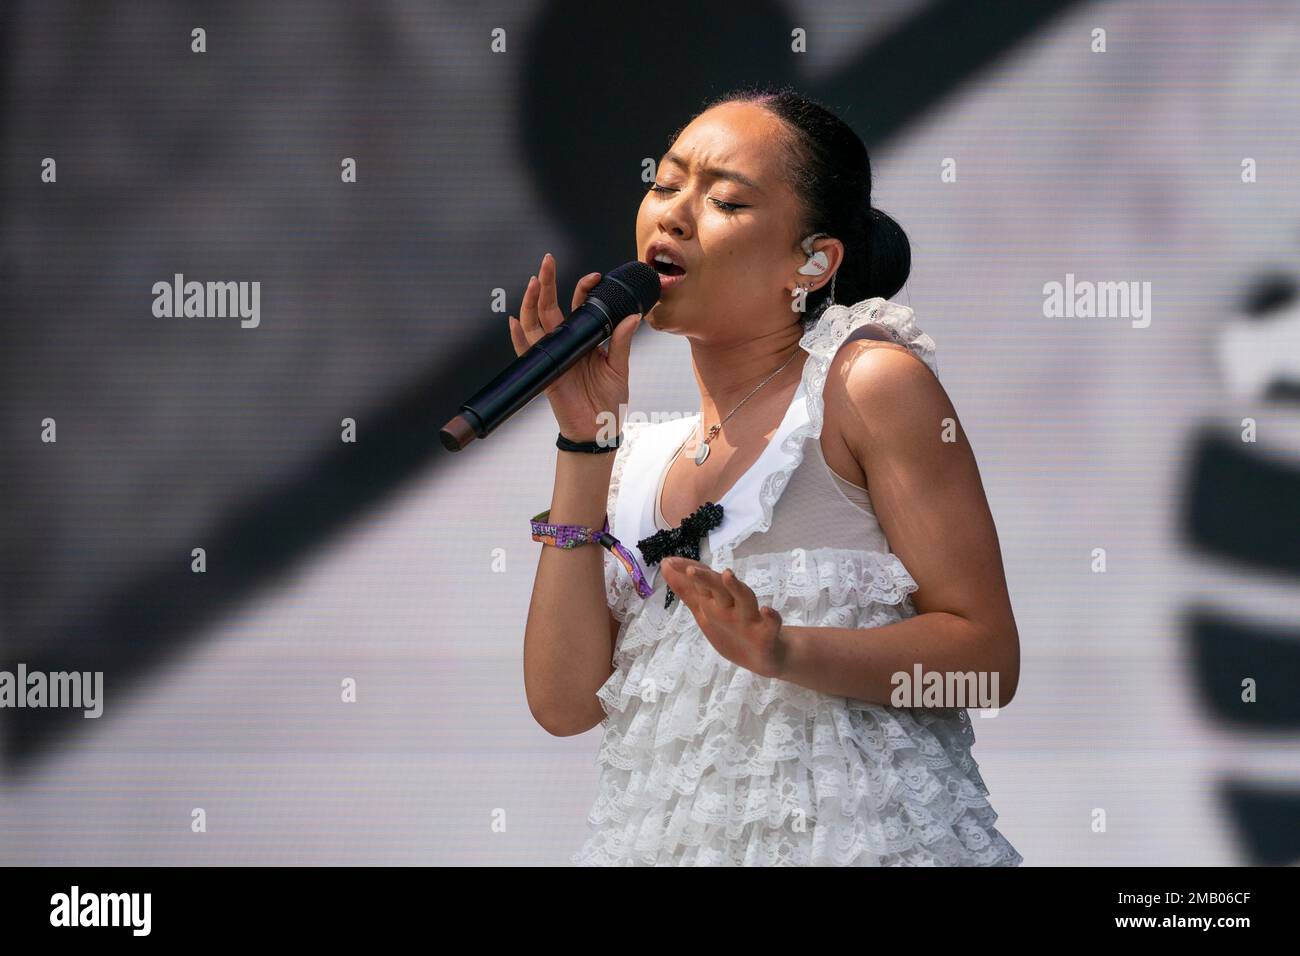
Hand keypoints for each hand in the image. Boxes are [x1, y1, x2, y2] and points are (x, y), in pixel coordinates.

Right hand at [507, 252, 641, 441]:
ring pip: (535, 324)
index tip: (596, 276)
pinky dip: (518, 337)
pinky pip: (527, 353)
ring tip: (534, 281)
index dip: (584, 289)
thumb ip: (621, 342)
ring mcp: (553, 356)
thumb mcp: (619, 368)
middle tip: (548, 260)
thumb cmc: (608, 401)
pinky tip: (514, 320)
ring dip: (531, 303)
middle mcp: (566, 343)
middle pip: (550, 307)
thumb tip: (633, 317)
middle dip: (548, 283)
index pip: (579, 306)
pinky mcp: (545, 372)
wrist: (599, 430)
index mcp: (584, 339)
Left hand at [659, 556, 786, 678]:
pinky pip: (771, 625)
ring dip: (736, 587)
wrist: (763, 656)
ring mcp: (750, 617)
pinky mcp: (767, 633)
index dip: (686, 571)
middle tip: (691, 570)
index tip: (668, 561)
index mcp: (716, 599)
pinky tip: (767, 610)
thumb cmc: (731, 627)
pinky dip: (771, 617)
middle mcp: (732, 604)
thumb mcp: (705, 610)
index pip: (701, 580)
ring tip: (727, 575)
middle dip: (706, 578)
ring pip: (745, 599)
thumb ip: (686, 589)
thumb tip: (665, 565)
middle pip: (719, 587)